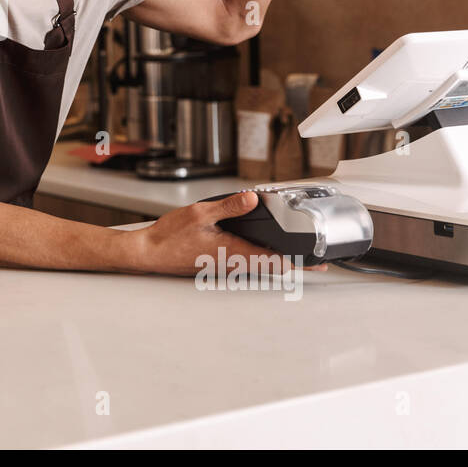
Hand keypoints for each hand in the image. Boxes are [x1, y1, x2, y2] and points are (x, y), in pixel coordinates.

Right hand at [131, 190, 326, 276]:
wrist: (149, 252)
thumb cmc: (169, 237)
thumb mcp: (200, 213)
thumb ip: (229, 206)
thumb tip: (252, 199)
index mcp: (234, 251)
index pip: (275, 261)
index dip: (300, 264)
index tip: (318, 265)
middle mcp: (233, 262)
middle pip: (273, 266)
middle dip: (296, 264)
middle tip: (317, 263)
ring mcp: (226, 265)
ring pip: (260, 266)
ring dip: (279, 261)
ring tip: (295, 255)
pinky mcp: (218, 263)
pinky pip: (246, 263)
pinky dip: (261, 258)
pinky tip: (260, 249)